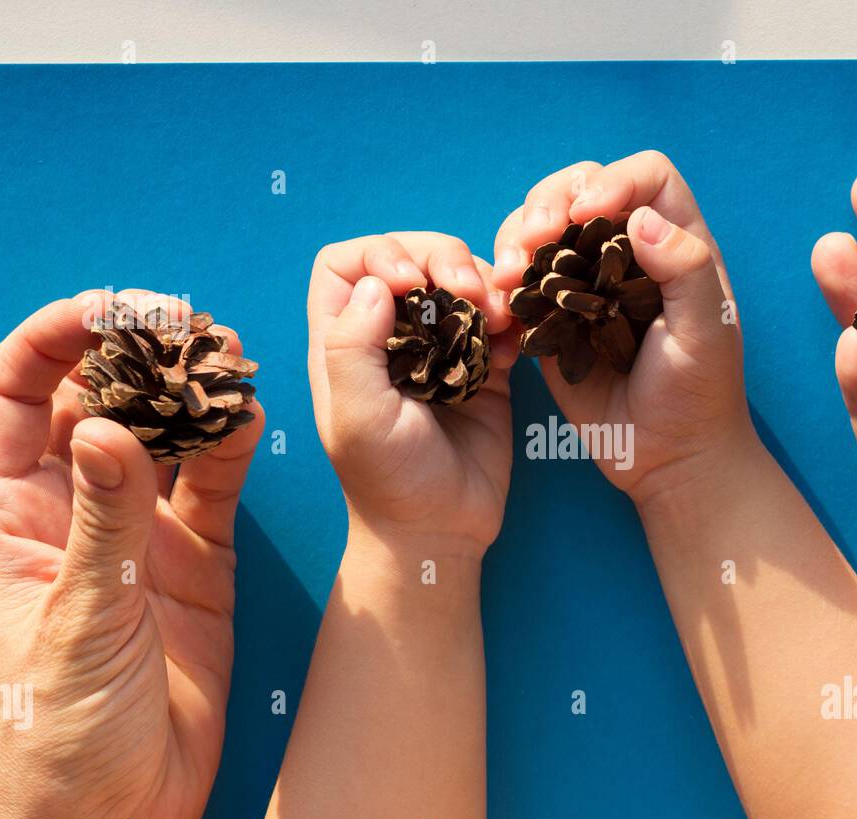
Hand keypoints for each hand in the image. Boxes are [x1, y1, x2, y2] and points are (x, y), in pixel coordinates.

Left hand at [0, 291, 263, 818]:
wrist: (117, 815)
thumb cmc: (57, 733)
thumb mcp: (74, 620)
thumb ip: (100, 523)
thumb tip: (105, 427)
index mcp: (9, 517)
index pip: (14, 396)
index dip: (52, 340)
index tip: (109, 309)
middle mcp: (73, 513)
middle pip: (97, 401)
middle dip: (137, 355)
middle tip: (184, 322)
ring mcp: (139, 536)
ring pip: (164, 437)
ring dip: (193, 395)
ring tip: (228, 359)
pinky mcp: (198, 564)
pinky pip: (215, 487)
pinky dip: (233, 449)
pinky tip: (249, 420)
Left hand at [307, 232, 515, 555]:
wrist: (440, 529)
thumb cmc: (387, 479)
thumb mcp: (357, 417)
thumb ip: (352, 348)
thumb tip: (376, 284)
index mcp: (344, 341)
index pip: (346, 263)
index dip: (378, 253)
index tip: (411, 282)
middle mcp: (391, 335)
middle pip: (411, 255)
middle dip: (443, 258)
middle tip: (469, 291)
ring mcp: (440, 346)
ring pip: (460, 278)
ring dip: (484, 284)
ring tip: (498, 319)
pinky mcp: (483, 365)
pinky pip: (499, 317)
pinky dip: (510, 317)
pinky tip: (512, 346)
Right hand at [490, 151, 754, 504]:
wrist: (667, 458)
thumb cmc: (700, 395)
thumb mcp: (707, 332)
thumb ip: (686, 270)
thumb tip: (640, 221)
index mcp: (676, 244)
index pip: (647, 178)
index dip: (615, 180)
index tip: (589, 213)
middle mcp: (627, 253)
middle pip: (581, 188)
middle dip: (550, 200)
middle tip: (535, 237)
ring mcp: (584, 283)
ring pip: (541, 227)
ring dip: (517, 235)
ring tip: (509, 270)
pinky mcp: (550, 317)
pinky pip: (518, 279)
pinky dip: (501, 278)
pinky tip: (499, 297)